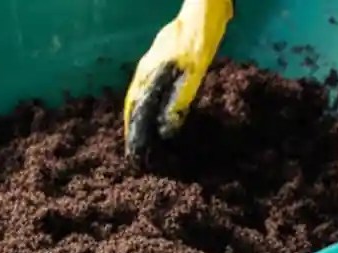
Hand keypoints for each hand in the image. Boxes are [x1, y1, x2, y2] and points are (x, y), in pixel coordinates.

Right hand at [123, 0, 232, 160]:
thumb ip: (178, 102)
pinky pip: (151, 89)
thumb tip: (165, 130)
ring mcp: (154, 64)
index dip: (132, 132)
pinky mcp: (165, 61)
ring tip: (142, 136)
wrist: (204, 12)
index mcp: (148, 75)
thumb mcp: (192, 75)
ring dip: (140, 117)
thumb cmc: (198, 41)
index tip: (132, 153)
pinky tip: (158, 111)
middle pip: (133, 103)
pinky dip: (150, 105)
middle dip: (132, 127)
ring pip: (141, 96)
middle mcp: (146, 70)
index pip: (134, 109)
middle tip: (135, 151)